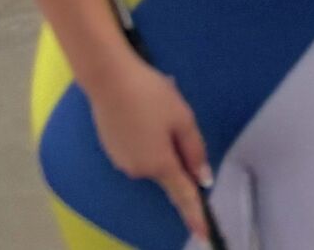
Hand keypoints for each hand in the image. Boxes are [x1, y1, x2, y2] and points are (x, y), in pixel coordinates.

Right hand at [84, 56, 212, 240]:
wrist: (109, 79)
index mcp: (160, 164)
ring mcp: (122, 162)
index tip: (205, 234)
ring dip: (161, 138)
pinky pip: (140, 149)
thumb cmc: (151, 95)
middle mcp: (138, 171)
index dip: (195, 214)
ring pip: (154, 157)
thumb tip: (202, 179)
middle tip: (172, 113)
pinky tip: (142, 111)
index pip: (183, 195)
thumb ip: (194, 151)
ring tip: (155, 106)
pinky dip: (146, 135)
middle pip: (170, 169)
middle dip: (177, 149)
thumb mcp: (183, 120)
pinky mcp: (112, 150)